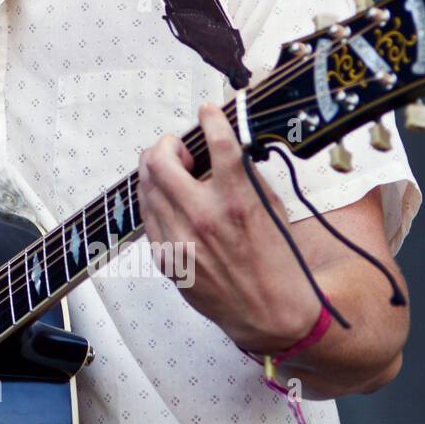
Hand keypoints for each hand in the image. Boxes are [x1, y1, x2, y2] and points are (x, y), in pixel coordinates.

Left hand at [137, 103, 321, 353]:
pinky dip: (155, 200)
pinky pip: (148, 216)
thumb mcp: (272, 208)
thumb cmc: (277, 260)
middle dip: (166, 145)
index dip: (210, 118)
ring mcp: (181, 240)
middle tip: (177, 147)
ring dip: (156, 170)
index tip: (207, 110)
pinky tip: (169, 200)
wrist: (271, 312)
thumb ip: (244, 175)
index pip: (218, 143)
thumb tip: (222, 147)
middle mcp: (204, 218)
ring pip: (146, 186)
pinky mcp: (168, 258)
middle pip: (160, 161)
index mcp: (237, 201)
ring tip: (172, 171)